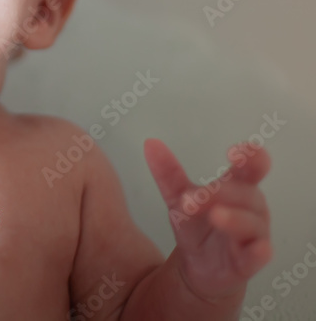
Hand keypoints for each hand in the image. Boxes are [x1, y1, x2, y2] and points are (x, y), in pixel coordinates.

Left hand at [144, 138, 272, 300]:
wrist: (197, 266)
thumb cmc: (197, 225)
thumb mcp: (178, 197)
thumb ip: (167, 173)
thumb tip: (150, 143)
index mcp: (237, 188)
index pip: (251, 167)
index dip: (250, 157)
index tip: (233, 152)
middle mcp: (251, 209)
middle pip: (246, 194)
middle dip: (221, 193)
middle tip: (192, 197)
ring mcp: (253, 235)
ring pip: (252, 222)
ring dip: (235, 218)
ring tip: (215, 216)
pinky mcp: (250, 261)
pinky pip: (260, 255)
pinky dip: (260, 251)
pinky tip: (258, 248)